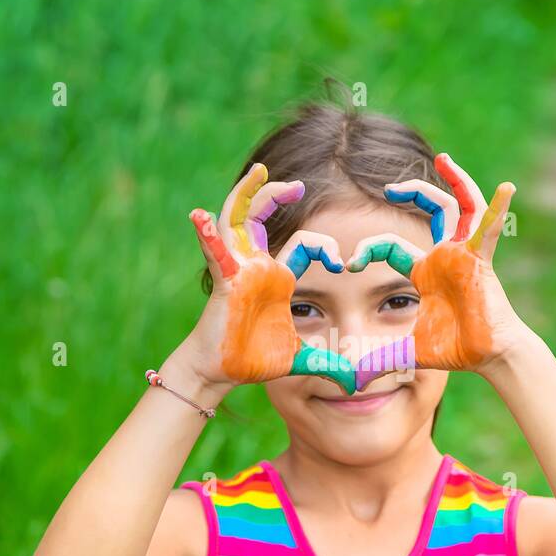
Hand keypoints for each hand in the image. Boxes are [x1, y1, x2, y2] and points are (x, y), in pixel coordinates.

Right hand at [184, 164, 352, 391]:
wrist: (221, 371)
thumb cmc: (254, 359)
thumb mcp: (300, 359)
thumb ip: (328, 365)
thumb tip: (355, 383)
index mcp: (279, 277)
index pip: (305, 246)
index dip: (325, 248)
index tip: (342, 264)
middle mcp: (258, 265)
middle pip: (266, 217)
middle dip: (278, 196)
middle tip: (301, 184)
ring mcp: (239, 268)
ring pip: (240, 220)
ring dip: (249, 195)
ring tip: (260, 172)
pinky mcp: (224, 280)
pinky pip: (215, 251)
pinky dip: (207, 233)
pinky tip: (199, 216)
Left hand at [347, 153, 530, 388]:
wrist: (486, 356)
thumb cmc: (452, 350)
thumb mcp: (407, 351)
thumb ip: (379, 359)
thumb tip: (350, 381)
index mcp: (423, 270)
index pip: (390, 246)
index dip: (367, 249)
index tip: (348, 262)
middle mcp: (444, 255)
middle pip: (430, 210)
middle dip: (411, 192)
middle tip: (390, 187)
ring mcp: (465, 253)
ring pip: (459, 207)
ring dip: (453, 182)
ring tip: (442, 160)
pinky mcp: (483, 260)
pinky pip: (491, 229)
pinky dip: (498, 208)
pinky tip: (507, 187)